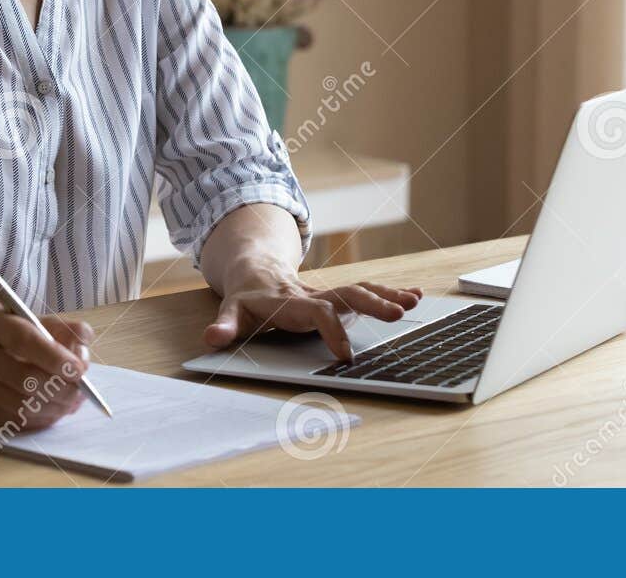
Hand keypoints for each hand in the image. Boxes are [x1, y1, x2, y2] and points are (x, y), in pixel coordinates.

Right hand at [0, 303, 93, 429]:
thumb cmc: (16, 335)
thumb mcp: (38, 322)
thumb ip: (65, 329)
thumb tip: (84, 343)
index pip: (22, 340)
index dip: (54, 357)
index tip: (79, 369)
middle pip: (23, 378)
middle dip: (60, 389)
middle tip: (81, 391)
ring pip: (21, 405)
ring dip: (55, 407)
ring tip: (73, 401)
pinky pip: (15, 421)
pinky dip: (42, 418)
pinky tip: (54, 408)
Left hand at [203, 268, 423, 361]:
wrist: (254, 270)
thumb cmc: (245, 298)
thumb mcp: (230, 311)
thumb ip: (223, 326)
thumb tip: (211, 337)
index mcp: (290, 302)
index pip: (316, 312)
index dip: (331, 331)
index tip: (346, 355)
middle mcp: (313, 295)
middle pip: (347, 295)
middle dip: (373, 304)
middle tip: (398, 314)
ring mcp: (327, 293)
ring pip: (360, 290)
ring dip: (387, 295)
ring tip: (414, 301)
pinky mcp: (336, 297)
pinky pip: (365, 292)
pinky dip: (390, 293)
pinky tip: (413, 295)